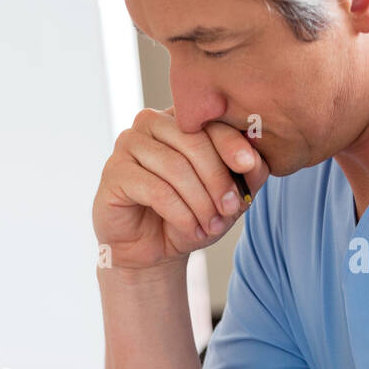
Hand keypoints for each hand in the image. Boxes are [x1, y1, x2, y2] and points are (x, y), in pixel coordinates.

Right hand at [94, 107, 269, 269]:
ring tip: (211, 226)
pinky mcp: (114, 173)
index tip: (249, 166)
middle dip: (217, 179)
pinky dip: (180, 214)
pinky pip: (155, 189)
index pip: (210, 120)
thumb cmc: (189, 215)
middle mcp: (151, 123)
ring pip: (175, 167)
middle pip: (193, 142)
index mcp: (180, 119)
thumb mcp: (227, 196)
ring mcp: (127, 145)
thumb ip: (247, 175)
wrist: (152, 250)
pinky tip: (191, 230)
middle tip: (231, 209)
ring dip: (200, 202)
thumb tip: (255, 161)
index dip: (232, 144)